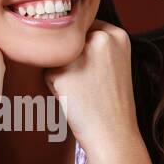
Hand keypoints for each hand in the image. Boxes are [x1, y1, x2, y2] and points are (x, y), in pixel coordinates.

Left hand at [43, 21, 138, 155]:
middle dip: (71, 61)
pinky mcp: (62, 71)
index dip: (82, 52)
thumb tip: (62, 29)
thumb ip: (96, 44)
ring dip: (61, 71)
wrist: (113, 135)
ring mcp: (81, 54)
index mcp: (117, 35)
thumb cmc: (110, 103)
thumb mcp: (115, 63)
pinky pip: (46, 72)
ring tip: (80, 91)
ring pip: (56, 55)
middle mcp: (100, 38)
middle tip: (88, 85)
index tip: (93, 73)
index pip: (84, 30)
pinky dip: (54, 85)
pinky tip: (72, 98)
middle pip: (68, 41)